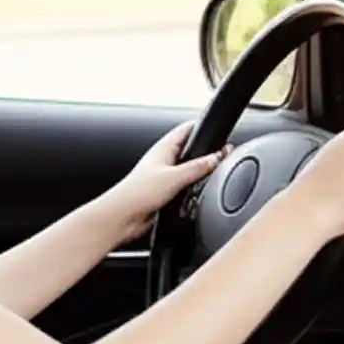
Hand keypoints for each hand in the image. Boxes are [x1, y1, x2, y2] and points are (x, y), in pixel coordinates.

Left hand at [101, 121, 232, 242]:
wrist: (122, 217)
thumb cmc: (138, 193)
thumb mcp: (174, 177)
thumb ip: (197, 168)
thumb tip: (216, 158)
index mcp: (163, 149)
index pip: (185, 130)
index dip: (200, 126)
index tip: (214, 126)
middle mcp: (163, 161)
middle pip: (188, 150)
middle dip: (204, 150)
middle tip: (221, 150)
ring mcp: (163, 177)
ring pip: (186, 169)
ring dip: (197, 170)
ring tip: (213, 170)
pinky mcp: (163, 193)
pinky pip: (182, 186)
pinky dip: (191, 187)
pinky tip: (198, 191)